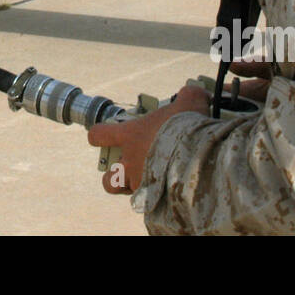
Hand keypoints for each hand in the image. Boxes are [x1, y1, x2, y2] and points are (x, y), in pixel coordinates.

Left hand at [88, 84, 209, 194]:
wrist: (195, 153)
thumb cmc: (187, 125)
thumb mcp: (189, 102)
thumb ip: (188, 95)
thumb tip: (195, 91)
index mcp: (131, 135)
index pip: (99, 135)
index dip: (99, 136)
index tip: (102, 136)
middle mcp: (129, 160)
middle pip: (107, 174)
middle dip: (113, 174)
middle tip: (127, 168)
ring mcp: (139, 181)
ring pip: (120, 190)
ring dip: (127, 188)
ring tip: (142, 184)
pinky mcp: (152, 197)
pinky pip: (145, 202)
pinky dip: (151, 198)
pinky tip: (164, 192)